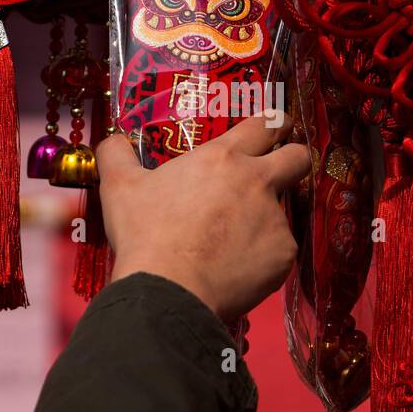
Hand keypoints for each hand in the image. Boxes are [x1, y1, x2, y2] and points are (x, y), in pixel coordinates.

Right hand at [96, 116, 311, 322]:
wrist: (169, 289)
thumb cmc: (145, 234)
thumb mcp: (119, 187)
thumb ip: (117, 154)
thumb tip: (114, 139)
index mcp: (223, 158)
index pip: (265, 124)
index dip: (274, 122)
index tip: (276, 126)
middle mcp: (257, 182)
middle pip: (299, 156)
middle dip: (294, 157)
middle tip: (281, 168)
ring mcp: (275, 219)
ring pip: (283, 211)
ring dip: (264, 219)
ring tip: (232, 242)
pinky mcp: (283, 254)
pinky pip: (279, 250)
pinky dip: (261, 257)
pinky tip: (235, 268)